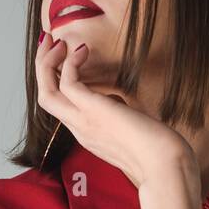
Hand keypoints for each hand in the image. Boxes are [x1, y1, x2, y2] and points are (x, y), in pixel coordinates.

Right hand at [35, 35, 200, 192]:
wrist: (165, 168)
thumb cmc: (160, 153)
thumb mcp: (135, 131)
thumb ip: (123, 118)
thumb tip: (123, 104)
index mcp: (89, 134)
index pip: (61, 107)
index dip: (57, 80)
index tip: (65, 58)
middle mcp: (80, 129)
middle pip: (45, 98)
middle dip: (44, 67)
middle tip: (49, 42)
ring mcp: (84, 122)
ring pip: (46, 92)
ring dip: (47, 62)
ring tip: (56, 41)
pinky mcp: (92, 111)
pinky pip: (68, 83)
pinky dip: (70, 63)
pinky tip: (82, 49)